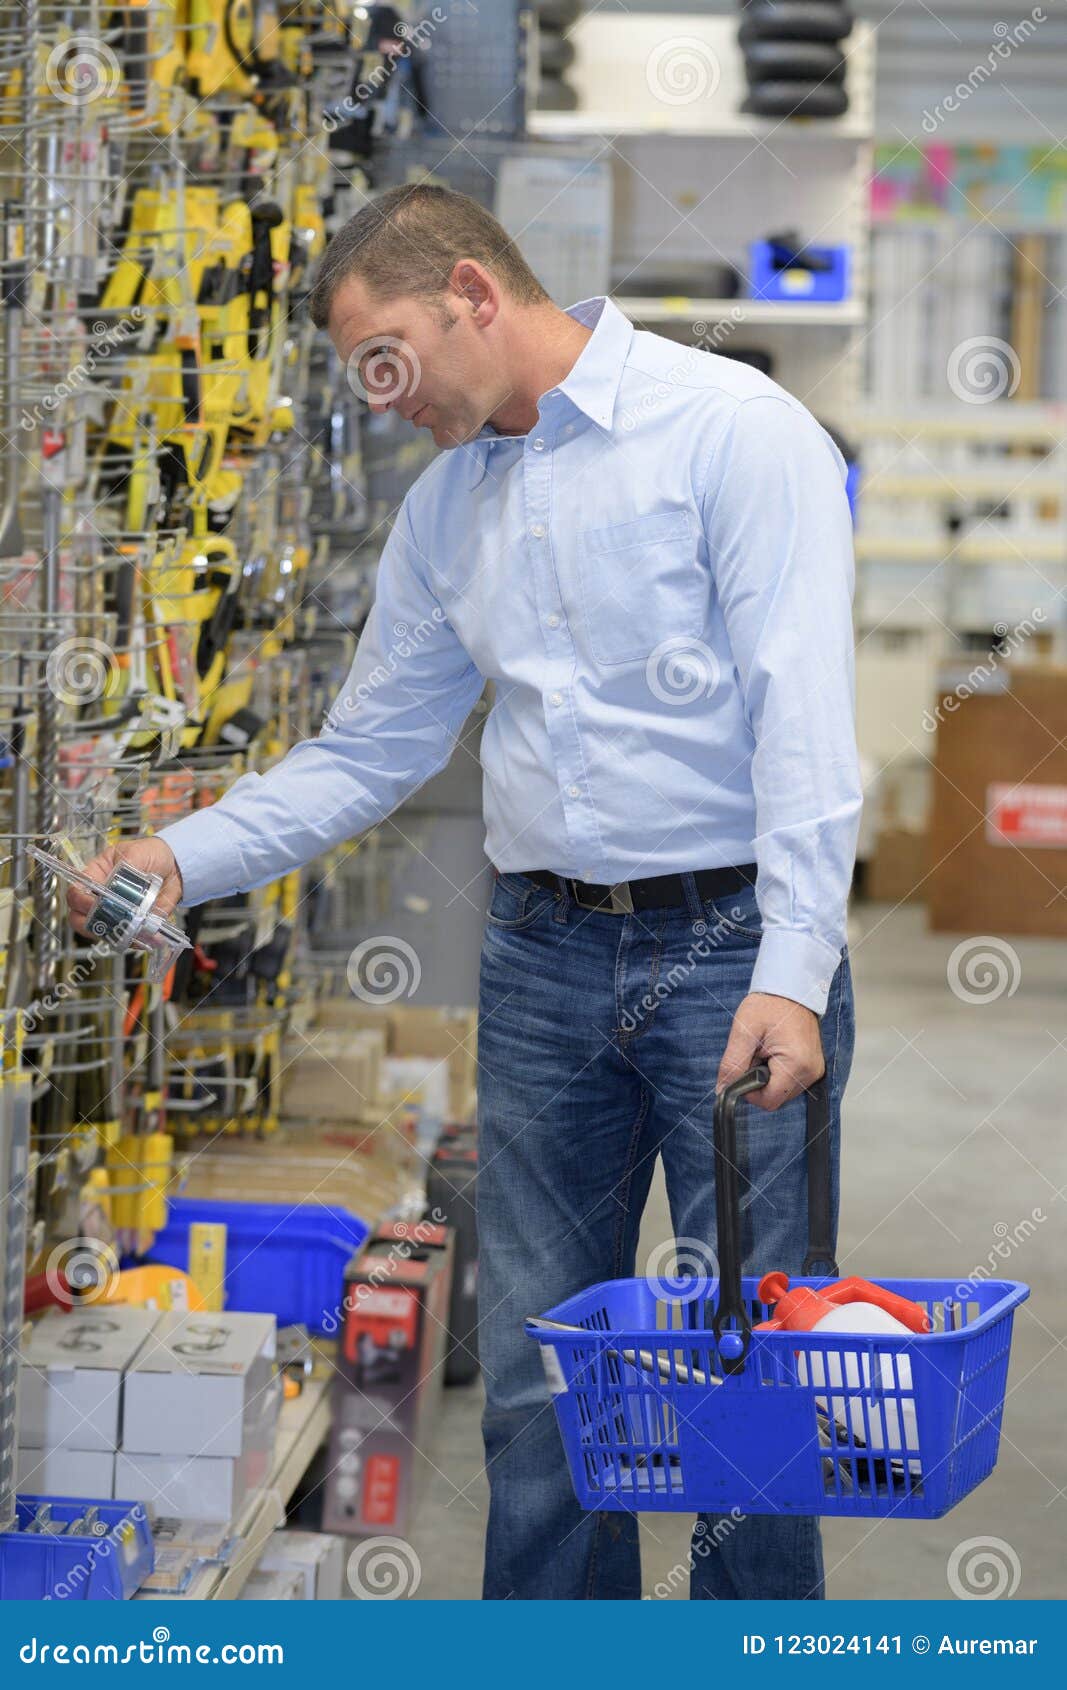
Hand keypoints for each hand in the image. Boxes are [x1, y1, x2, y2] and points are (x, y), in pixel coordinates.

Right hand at [66, 837, 183, 938]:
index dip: (81, 901)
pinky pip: (128, 939)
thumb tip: (123, 889)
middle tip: (113, 922)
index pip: (76, 892)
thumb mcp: (136, 853)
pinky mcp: (131, 924)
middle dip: (92, 925)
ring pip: (102, 933)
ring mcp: (115, 913)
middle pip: (80, 918)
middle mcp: (101, 897)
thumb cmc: (149, 853)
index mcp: (96, 875)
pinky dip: (137, 941)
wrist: (174, 865)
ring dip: (117, 935)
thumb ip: (127, 869)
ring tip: (136, 931)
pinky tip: (150, 936)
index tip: (95, 904)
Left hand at [717, 992, 824, 1111]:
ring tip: (765, 1050)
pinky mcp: (812, 1067)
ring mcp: (814, 1070)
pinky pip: (790, 1082)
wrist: (791, 988)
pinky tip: (774, 1052)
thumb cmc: (769, 1005)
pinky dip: (777, 1073)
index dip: (749, 1091)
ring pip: (782, 1091)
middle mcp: (810, 1072)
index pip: (768, 1101)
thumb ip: (732, 1063)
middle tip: (755, 1053)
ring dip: (768, 1078)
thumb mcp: (744, 1031)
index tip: (744, 1067)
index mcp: (796, 1064)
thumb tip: (722, 1089)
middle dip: (759, 1082)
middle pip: (775, 1098)